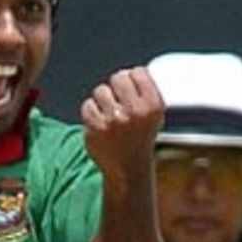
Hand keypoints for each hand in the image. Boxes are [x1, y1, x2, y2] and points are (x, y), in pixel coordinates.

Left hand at [81, 67, 164, 186]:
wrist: (127, 169)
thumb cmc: (140, 137)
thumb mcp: (153, 115)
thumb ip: (144, 91)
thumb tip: (126, 72)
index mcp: (153, 106)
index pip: (138, 72)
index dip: (132, 80)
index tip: (132, 93)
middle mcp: (135, 112)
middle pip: (118, 77)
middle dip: (117, 87)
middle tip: (118, 102)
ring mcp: (114, 120)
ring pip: (101, 90)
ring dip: (103, 101)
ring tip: (110, 116)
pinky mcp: (96, 128)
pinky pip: (88, 105)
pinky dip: (92, 113)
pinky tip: (100, 124)